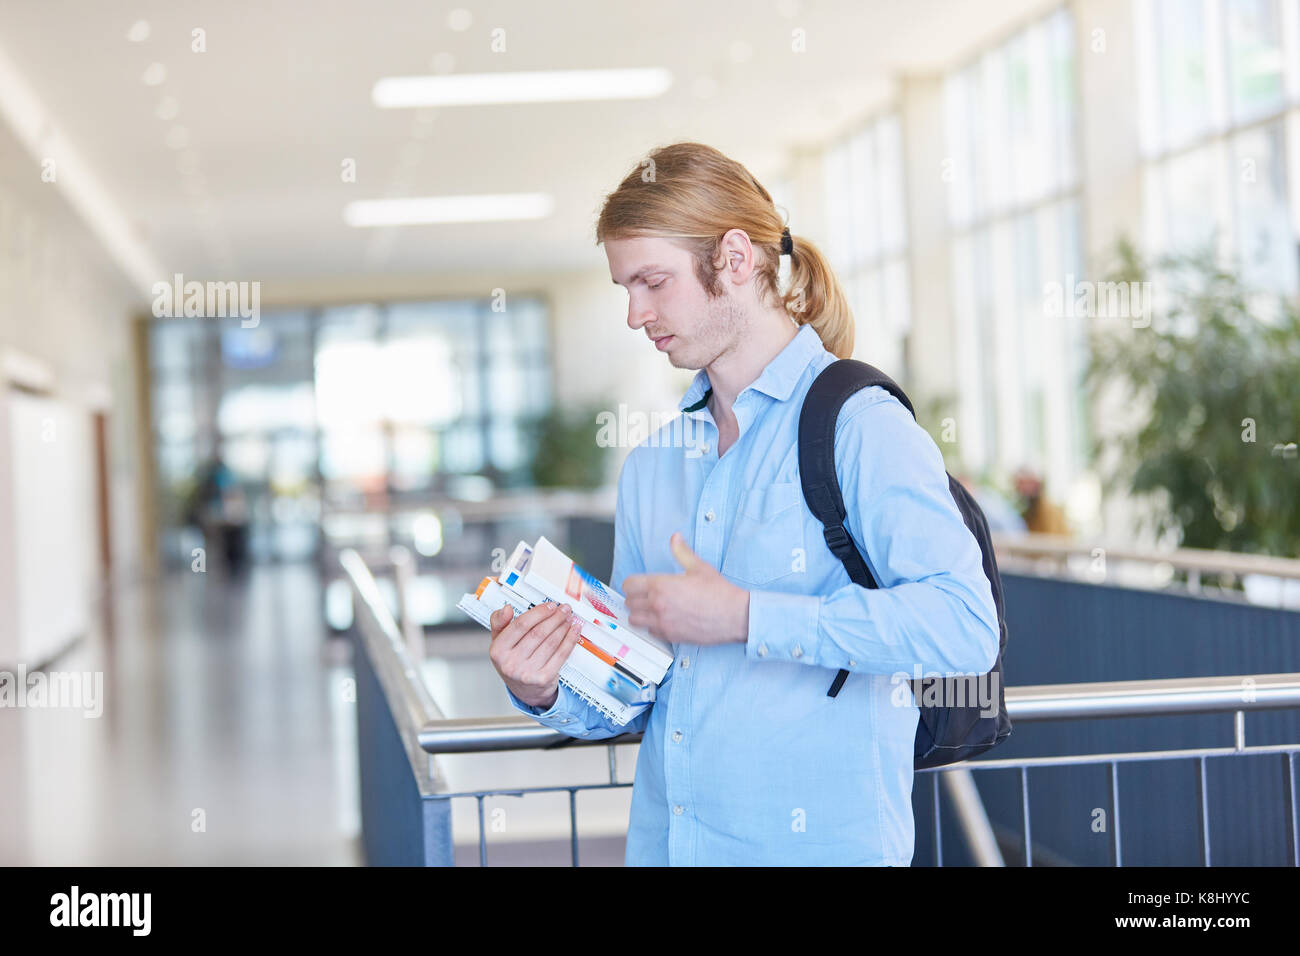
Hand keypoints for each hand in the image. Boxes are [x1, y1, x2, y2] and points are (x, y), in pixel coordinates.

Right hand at [487, 602, 582, 709]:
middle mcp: (510, 663)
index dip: (538, 613)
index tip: (550, 606)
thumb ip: (500, 622)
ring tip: (568, 618)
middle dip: (554, 618)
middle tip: (564, 609)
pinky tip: (574, 631)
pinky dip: (570, 640)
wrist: (525, 690)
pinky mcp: (544, 679)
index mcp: (498, 651)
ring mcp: (527, 673)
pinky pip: (560, 654)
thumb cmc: (513, 661)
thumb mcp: (499, 642)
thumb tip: (507, 609)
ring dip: (563, 627)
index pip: (520, 625)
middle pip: (538, 633)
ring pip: (551, 643)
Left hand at [623, 532, 749, 645]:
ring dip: (639, 613)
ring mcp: (662, 622)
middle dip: (635, 597)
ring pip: (634, 619)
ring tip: (650, 609)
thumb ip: (682, 551)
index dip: (632, 583)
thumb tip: (675, 538)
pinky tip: (663, 620)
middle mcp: (658, 605)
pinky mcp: (670, 636)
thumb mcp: (699, 567)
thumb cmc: (719, 592)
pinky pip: (649, 632)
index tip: (637, 584)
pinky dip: (652, 627)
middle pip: (628, 602)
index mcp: (662, 585)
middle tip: (645, 595)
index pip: (629, 584)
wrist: (734, 615)